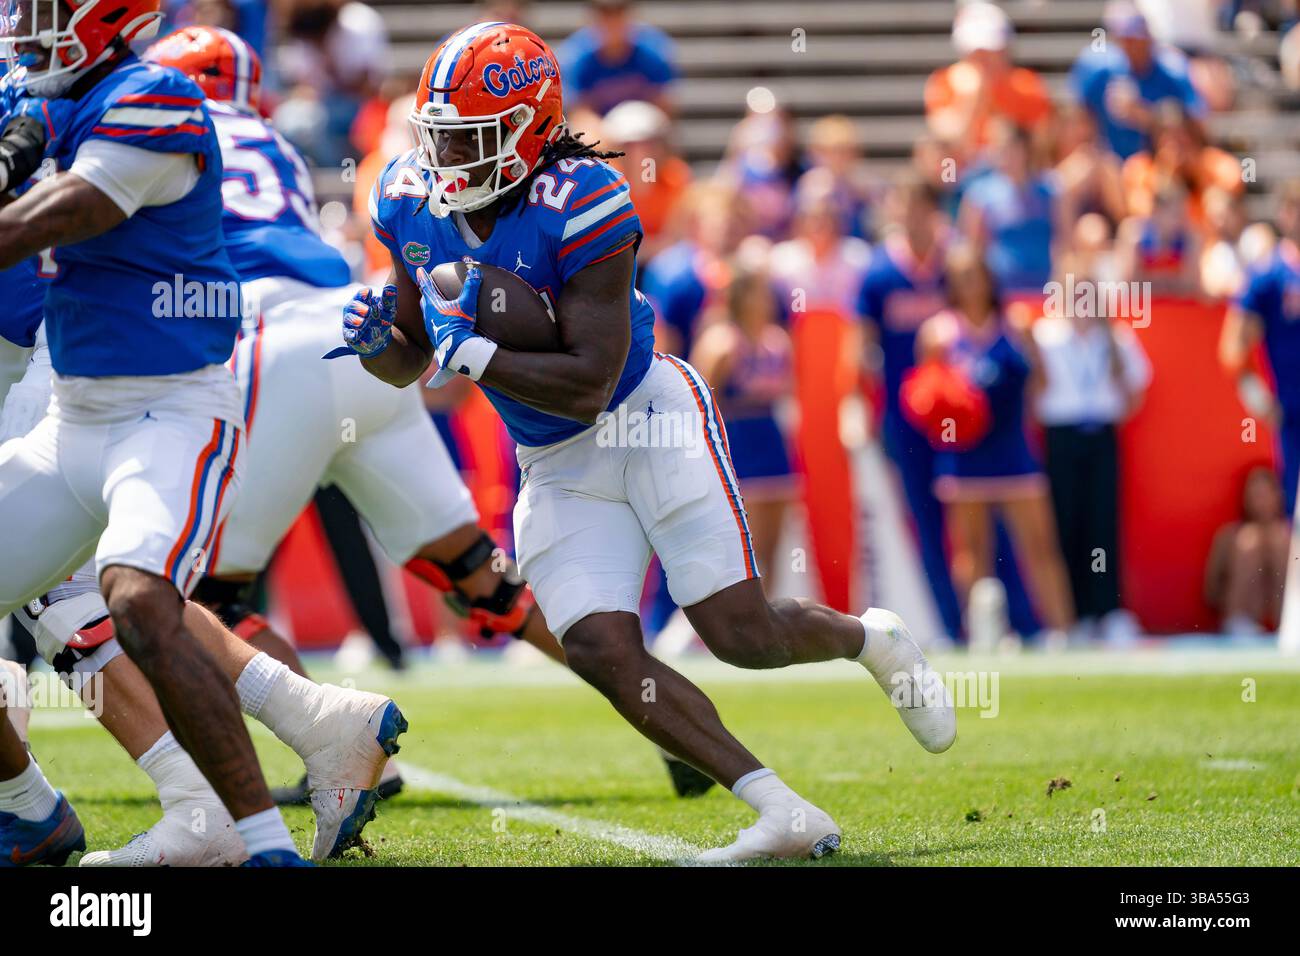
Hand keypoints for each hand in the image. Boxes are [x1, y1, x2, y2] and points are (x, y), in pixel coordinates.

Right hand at [341, 285, 396, 356]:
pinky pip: (347, 333)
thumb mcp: (388, 310)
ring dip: (355, 321)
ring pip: (349, 319)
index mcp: (362, 300)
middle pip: (353, 305)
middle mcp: (354, 309)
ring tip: (363, 323)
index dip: (363, 293)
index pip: (361, 294)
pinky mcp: (349, 334)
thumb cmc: (382, 319)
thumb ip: (389, 299)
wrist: (379, 338)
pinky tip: (354, 336)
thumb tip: (391, 287)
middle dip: (359, 308)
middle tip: (368, 311)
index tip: (369, 292)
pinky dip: (350, 334)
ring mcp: (350, 321)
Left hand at [415, 258, 496, 385]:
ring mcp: (430, 327)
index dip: (424, 277)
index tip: (419, 270)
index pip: (426, 287)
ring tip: (436, 305)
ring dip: (430, 307)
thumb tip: (475, 271)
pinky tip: (442, 322)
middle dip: (426, 293)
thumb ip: (471, 287)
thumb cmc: (459, 324)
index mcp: (433, 304)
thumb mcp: (467, 304)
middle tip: (428, 288)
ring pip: (427, 313)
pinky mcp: (435, 337)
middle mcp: (428, 315)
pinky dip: (436, 319)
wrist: (456, 349)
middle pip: (424, 300)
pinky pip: (433, 324)